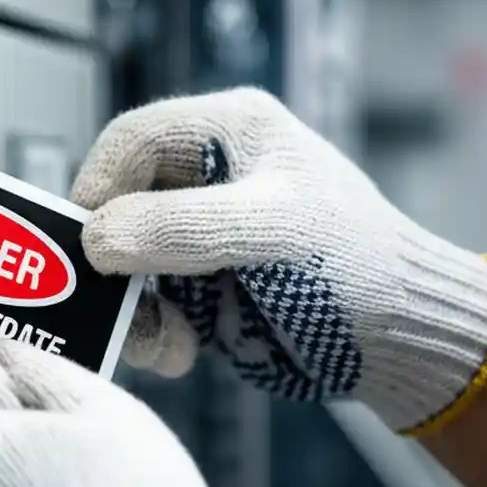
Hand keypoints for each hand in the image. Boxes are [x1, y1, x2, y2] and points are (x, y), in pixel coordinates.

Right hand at [72, 88, 486, 433]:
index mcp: (227, 131)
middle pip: (119, 204)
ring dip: (132, 309)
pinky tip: (180, 355)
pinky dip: (153, 333)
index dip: (98, 187)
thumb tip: (96, 238)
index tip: (87, 243)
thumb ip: (180, 227)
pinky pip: (149, 303)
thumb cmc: (352, 266)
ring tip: (162, 344)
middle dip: (113, 263)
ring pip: (126, 262)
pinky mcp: (201, 285)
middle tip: (114, 306)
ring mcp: (201, 233)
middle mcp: (207, 177)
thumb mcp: (268, 234)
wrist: (399, 340)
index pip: (130, 140)